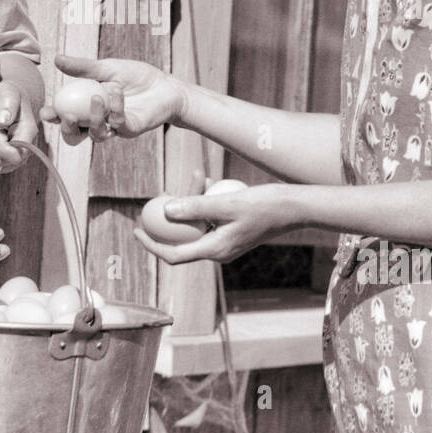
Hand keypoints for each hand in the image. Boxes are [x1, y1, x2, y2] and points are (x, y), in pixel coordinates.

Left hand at [0, 79, 37, 176]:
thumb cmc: (6, 95)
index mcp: (27, 134)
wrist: (1, 102)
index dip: (1, 147)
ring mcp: (10, 159)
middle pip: (1, 164)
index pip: (16, 155)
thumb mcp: (7, 92)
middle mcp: (21, 151)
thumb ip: (7, 103)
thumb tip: (3, 120)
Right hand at [40, 53, 187, 145]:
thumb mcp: (106, 68)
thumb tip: (56, 59)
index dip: (53, 117)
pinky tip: (116, 90)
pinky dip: (115, 106)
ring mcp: (113, 128)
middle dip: (67, 129)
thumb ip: (83, 68)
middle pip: (75, 135)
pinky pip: (118, 124)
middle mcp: (97, 121)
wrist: (164, 84)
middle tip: (65, 116)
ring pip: (96, 134)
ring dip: (93, 118)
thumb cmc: (136, 76)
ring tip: (96, 97)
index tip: (46, 111)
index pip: (65, 115)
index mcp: (87, 107)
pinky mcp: (130, 129)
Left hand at [134, 181, 292, 264]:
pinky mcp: (232, 230)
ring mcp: (226, 241)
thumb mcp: (226, 203)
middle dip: (170, 217)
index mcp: (215, 250)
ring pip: (197, 224)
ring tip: (195, 177)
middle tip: (156, 199)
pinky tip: (207, 181)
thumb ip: (195, 207)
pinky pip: (210, 218)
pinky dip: (206, 202)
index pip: (174, 255)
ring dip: (192, 203)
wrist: (295, 207)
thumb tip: (164, 211)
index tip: (136, 230)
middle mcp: (219, 250)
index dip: (151, 245)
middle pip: (183, 238)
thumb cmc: (264, 205)